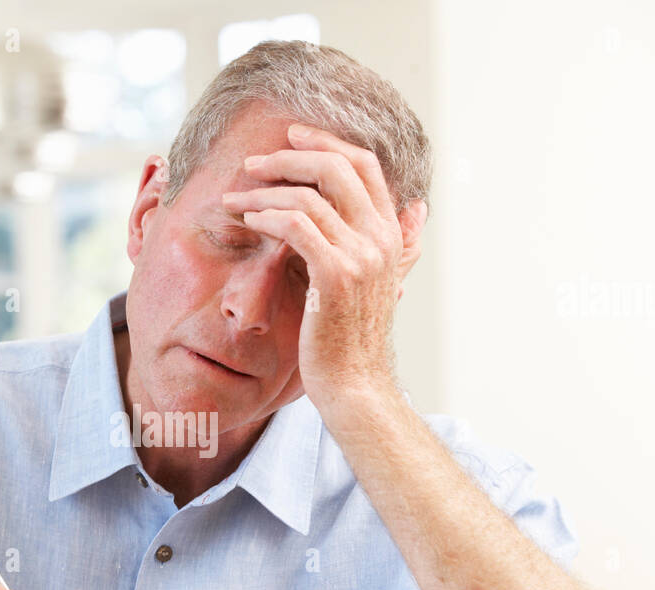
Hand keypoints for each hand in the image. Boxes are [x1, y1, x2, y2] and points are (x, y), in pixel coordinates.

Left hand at [220, 123, 427, 403]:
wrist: (356, 387)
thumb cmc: (354, 340)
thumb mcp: (382, 284)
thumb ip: (399, 244)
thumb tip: (419, 209)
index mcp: (392, 235)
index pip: (364, 165)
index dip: (327, 142)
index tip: (291, 136)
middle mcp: (382, 239)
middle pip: (338, 166)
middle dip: (290, 155)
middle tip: (253, 161)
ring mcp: (362, 256)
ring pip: (310, 195)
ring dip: (265, 190)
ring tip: (234, 198)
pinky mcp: (335, 276)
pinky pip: (296, 226)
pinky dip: (267, 216)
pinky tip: (247, 220)